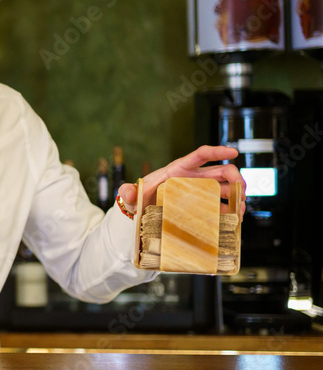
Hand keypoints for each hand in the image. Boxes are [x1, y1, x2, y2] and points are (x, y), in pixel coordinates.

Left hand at [116, 145, 245, 216]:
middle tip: (241, 190)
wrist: (142, 213)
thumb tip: (127, 193)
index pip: (201, 155)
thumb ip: (128, 192)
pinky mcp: (202, 204)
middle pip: (221, 171)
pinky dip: (230, 209)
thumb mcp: (132, 195)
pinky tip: (234, 218)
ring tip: (240, 208)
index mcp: (178, 169)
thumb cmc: (139, 199)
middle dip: (235, 177)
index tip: (233, 151)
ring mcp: (199, 191)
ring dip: (237, 195)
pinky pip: (220, 204)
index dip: (217, 151)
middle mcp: (192, 177)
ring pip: (225, 187)